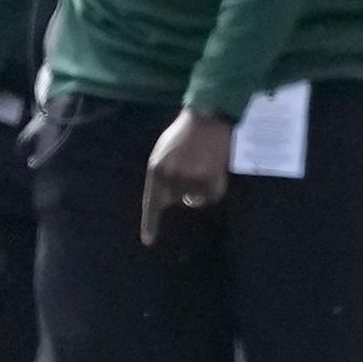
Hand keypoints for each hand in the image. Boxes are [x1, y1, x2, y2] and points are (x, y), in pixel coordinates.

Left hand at [138, 109, 232, 245]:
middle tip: (187, 168)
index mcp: (156, 170)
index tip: (148, 241)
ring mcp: (194, 179)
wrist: (205, 120)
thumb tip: (164, 200)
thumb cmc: (180, 137)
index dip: (150, 224)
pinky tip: (211, 172)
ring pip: (194, 198)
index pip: (152, 203)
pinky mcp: (213, 179)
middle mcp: (173, 178)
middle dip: (179, 190)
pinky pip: (211, 197)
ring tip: (199, 166)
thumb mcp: (161, 155)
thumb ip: (160, 176)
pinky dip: (212, 190)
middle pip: (175, 200)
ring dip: (196, 188)